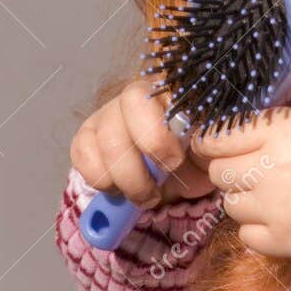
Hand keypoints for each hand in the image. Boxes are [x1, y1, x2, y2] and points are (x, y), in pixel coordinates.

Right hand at [70, 74, 215, 209]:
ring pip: (102, 139)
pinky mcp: (87, 134)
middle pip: (123, 113)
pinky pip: (81, 152)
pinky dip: (98, 178)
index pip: (156, 97)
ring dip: (122, 180)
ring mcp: (109, 112)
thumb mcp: (209, 153)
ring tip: (142, 197)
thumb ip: (205, 146)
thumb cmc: (196, 157)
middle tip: (154, 194)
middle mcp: (136, 95)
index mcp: (172, 93)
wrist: (179, 168)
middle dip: (138, 164)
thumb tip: (196, 148)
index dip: (157, 135)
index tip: (173, 164)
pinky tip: (118, 189)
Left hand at [187, 103, 290, 261]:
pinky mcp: (283, 242)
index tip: (210, 145)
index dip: (210, 142)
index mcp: (278, 133)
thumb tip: (249, 130)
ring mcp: (272, 209)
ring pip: (230, 204)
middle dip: (229, 170)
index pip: (219, 137)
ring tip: (270, 196)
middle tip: (248, 171)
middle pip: (219, 172)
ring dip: (245, 198)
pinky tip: (277, 219)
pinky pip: (246, 235)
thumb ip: (281, 124)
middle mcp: (267, 170)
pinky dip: (256, 227)